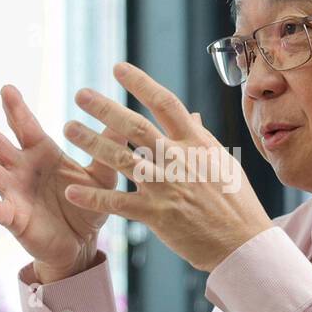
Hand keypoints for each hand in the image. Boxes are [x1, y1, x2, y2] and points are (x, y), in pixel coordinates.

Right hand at [0, 85, 120, 282]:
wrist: (82, 243)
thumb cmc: (87, 204)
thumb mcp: (101, 176)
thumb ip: (107, 149)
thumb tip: (123, 118)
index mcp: (41, 153)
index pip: (25, 126)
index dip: (15, 109)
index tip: (6, 89)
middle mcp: (21, 169)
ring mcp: (14, 194)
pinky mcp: (15, 220)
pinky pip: (1, 214)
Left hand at [61, 62, 272, 272]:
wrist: (242, 243)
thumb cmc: (235, 201)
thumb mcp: (222, 162)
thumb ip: (201, 137)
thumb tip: (191, 115)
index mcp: (196, 143)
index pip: (165, 103)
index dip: (141, 83)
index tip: (118, 68)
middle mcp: (179, 160)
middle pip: (136, 127)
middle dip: (105, 108)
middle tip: (80, 94)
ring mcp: (167, 187)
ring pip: (121, 160)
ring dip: (92, 143)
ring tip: (69, 128)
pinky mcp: (157, 215)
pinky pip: (118, 204)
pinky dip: (94, 198)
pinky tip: (72, 191)